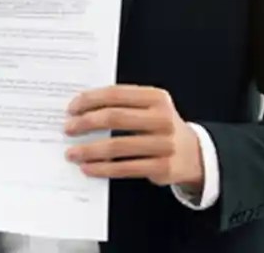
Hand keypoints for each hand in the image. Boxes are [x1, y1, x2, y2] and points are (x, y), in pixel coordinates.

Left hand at [63, 85, 203, 190]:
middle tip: (68, 129)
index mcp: (156, 98)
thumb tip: (80, 108)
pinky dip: (103, 168)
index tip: (71, 109)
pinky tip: (88, 168)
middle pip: (114, 118)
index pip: (115, 94)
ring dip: (89, 150)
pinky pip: (125, 168)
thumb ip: (122, 103)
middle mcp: (162, 119)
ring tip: (72, 152)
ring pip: (117, 146)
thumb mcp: (149, 107)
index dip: (89, 100)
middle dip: (86, 123)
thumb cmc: (160, 126)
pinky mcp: (163, 167)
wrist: (194, 154)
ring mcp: (164, 144)